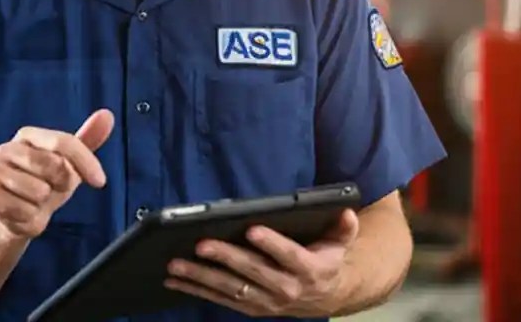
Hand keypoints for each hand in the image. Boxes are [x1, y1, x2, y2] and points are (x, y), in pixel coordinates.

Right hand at [0, 109, 113, 238]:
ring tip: (35, 201)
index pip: (64, 142)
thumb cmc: (43, 183)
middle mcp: (7, 149)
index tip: (100, 182)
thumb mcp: (68, 163)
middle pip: (54, 165)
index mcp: (28, 135)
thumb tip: (107, 114)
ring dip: (44, 204)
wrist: (12, 215)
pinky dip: (30, 217)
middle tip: (52, 188)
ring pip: (40, 191)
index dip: (86, 163)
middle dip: (62, 184)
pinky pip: (25, 210)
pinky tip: (23, 212)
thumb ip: (87, 139)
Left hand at [165, 208, 359, 317]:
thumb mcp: (341, 242)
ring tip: (176, 265)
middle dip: (226, 257)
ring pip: (231, 289)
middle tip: (202, 244)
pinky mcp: (251, 307)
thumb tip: (346, 212)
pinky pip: (221, 300)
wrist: (328, 296)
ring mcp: (266, 301)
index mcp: (309, 270)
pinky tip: (174, 281)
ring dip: (201, 277)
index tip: (252, 229)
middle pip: (252, 272)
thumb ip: (343, 228)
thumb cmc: (327, 259)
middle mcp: (286, 289)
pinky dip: (197, 290)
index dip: (271, 244)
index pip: (289, 256)